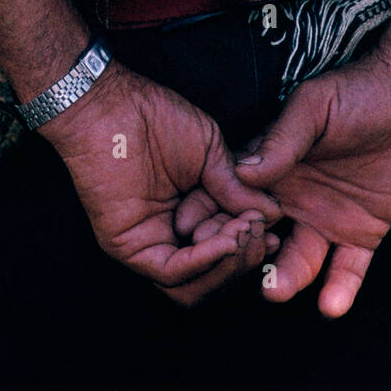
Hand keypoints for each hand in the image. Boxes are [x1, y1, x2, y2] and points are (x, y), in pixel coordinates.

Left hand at [39, 65, 281, 305]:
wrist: (116, 105)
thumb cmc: (157, 117)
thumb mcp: (212, 152)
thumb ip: (237, 188)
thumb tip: (272, 214)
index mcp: (191, 214)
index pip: (226, 252)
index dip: (253, 246)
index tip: (274, 229)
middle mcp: (171, 235)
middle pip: (215, 276)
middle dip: (245, 258)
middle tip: (260, 230)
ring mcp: (150, 244)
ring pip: (195, 286)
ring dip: (228, 266)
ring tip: (244, 233)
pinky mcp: (130, 248)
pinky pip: (173, 272)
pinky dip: (205, 261)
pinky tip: (225, 239)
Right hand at [181, 52, 390, 317]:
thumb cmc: (360, 91)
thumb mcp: (315, 107)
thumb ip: (282, 139)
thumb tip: (242, 171)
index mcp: (274, 166)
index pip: (234, 196)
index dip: (212, 215)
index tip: (192, 233)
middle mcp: (294, 198)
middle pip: (260, 236)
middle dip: (242, 255)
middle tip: (230, 267)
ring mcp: (327, 219)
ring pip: (299, 259)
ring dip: (286, 278)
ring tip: (275, 290)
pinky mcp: (364, 234)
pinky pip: (348, 269)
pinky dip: (339, 289)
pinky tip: (331, 306)